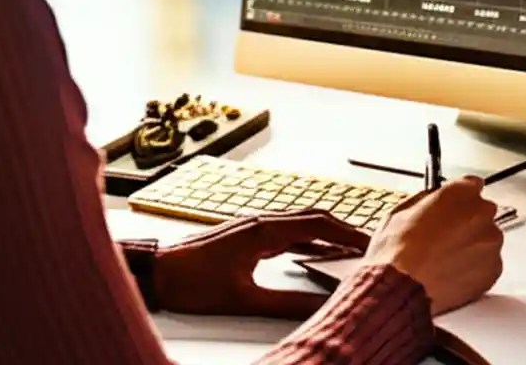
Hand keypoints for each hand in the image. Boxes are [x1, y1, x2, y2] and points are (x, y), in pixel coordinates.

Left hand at [154, 210, 369, 318]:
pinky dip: (307, 238)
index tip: (370, 243)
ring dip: (326, 232)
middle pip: (314, 217)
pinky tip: (312, 252)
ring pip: (300, 222)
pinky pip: (286, 230)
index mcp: (264, 230)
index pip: (319, 225)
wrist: (155, 273)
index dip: (349, 234)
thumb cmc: (190, 282)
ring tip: (348, 248)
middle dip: (344, 229)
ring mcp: (252, 226)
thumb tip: (317, 307)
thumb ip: (285, 303)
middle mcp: (261, 222)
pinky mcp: (245, 235)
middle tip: (367, 244)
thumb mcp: (243, 299)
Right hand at [362, 175, 503, 315]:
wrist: (400, 290)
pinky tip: (453, 274)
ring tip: (445, 260)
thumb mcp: (400, 212)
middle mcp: (481, 213)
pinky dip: (476, 269)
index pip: (472, 185)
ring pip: (486, 239)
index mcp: (460, 193)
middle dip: (466, 223)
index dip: (460, 198)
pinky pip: (488, 264)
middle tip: (444, 239)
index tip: (456, 207)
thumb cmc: (396, 252)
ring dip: (472, 246)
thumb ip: (427, 200)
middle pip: (481, 213)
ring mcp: (490, 242)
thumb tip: (433, 200)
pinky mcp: (494, 269)